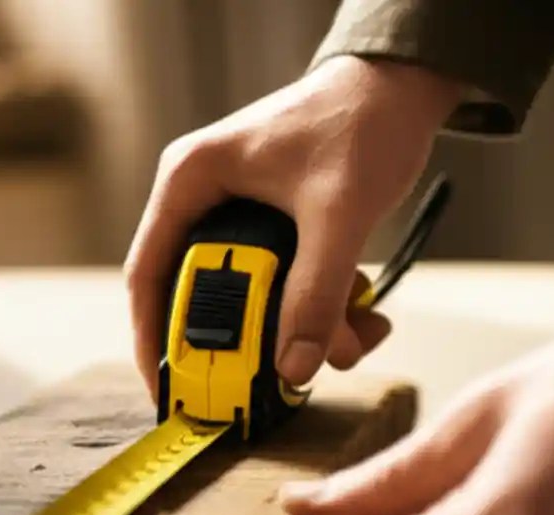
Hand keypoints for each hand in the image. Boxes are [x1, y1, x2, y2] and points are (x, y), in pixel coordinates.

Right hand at [123, 56, 461, 392]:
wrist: (404, 87)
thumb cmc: (361, 123)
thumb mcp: (338, 214)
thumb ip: (317, 293)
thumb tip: (295, 368)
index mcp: (191, 180)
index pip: (149, 272)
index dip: (151, 337)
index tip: (168, 388)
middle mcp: (205, 199)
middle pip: (202, 294)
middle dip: (249, 342)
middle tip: (279, 381)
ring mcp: (239, 214)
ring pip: (250, 297)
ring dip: (297, 330)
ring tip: (351, 340)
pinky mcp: (275, 228)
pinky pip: (281, 286)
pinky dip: (319, 310)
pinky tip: (363, 318)